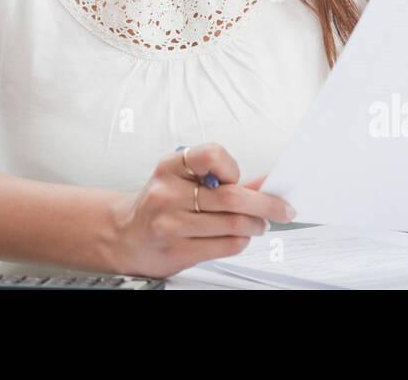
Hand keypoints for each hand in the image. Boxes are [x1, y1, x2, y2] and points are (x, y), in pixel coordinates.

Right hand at [107, 143, 296, 278]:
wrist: (125, 235)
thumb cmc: (160, 204)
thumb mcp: (183, 180)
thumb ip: (223, 178)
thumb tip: (265, 182)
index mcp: (170, 167)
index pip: (212, 155)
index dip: (233, 168)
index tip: (241, 179)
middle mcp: (167, 194)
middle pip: (232, 197)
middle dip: (266, 205)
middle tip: (281, 209)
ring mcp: (171, 224)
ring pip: (233, 224)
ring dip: (256, 225)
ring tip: (259, 224)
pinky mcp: (177, 251)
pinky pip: (226, 246)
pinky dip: (241, 241)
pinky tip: (240, 237)